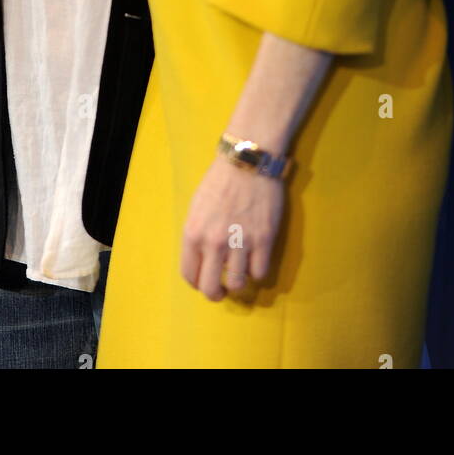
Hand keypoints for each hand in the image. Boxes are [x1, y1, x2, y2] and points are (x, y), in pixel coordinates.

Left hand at [181, 157, 284, 301]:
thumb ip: (197, 235)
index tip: (203, 281)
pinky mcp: (264, 239)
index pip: (189, 275)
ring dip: (238, 282)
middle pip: (211, 288)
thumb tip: (202, 259)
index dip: (197, 283)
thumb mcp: (197, 207)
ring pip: (237, 283)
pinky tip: (256, 259)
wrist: (248, 160)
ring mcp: (240, 241)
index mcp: (193, 233)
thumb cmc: (220, 180)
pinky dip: (257, 271)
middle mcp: (214, 242)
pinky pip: (260, 272)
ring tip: (240, 271)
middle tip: (221, 291)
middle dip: (215, 294)